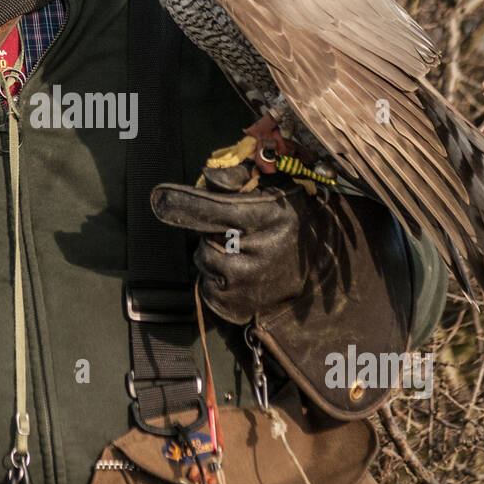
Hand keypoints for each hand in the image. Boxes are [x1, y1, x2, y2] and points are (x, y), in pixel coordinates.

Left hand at [151, 165, 414, 419]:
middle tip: (233, 229)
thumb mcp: (276, 187)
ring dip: (212, 254)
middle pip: (205, 240)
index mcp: (271, 216)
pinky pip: (208, 291)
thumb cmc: (293, 218)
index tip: (159, 198)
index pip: (216, 209)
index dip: (184, 203)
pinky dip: (214, 280)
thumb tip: (208, 175)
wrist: (324, 267)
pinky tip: (238, 272)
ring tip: (239, 250)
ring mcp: (253, 285)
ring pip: (205, 264)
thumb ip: (241, 176)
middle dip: (209, 232)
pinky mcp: (244, 308)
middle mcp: (262, 253)